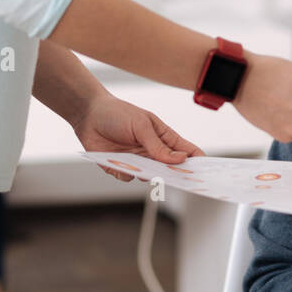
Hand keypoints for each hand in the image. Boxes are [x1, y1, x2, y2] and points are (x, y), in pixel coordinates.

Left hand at [73, 92, 202, 181]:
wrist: (88, 114)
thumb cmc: (118, 114)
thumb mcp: (142, 126)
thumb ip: (159, 146)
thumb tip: (180, 159)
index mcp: (163, 137)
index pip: (185, 150)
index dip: (196, 160)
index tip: (204, 170)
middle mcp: (152, 151)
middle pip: (169, 168)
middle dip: (172, 173)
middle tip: (175, 178)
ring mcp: (136, 160)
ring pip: (148, 176)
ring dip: (145, 173)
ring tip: (142, 167)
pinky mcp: (119, 167)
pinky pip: (127, 177)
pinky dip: (122, 172)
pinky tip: (116, 161)